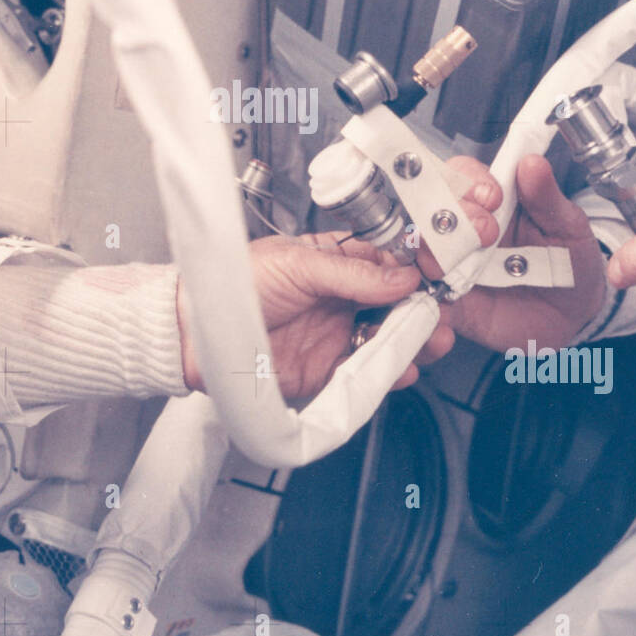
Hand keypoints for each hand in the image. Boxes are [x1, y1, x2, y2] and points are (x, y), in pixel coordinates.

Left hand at [176, 233, 455, 400]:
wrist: (197, 333)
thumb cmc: (236, 285)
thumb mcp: (297, 264)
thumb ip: (352, 272)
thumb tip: (402, 274)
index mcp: (333, 262)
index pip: (387, 263)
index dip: (415, 270)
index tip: (438, 276)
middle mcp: (339, 298)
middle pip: (396, 304)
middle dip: (422, 310)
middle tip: (438, 314)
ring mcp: (336, 334)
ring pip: (389, 339)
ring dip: (414, 341)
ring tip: (430, 341)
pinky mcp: (327, 370)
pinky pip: (367, 374)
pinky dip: (390, 374)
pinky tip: (403, 367)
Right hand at [436, 154, 607, 351]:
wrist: (573, 315)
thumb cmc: (569, 260)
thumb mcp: (568, 227)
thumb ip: (547, 198)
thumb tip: (533, 164)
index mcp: (485, 201)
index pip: (457, 176)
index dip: (466, 182)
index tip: (491, 197)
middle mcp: (457, 230)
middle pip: (423, 212)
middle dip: (439, 221)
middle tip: (477, 237)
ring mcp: (446, 267)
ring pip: (411, 256)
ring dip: (420, 261)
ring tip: (443, 271)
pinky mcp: (445, 306)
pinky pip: (419, 306)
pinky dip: (423, 310)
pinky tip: (443, 316)